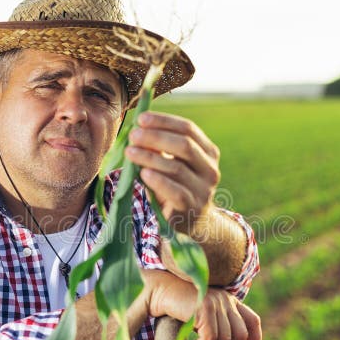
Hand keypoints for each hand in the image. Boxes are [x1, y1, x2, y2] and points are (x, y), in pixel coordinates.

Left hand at [125, 112, 220, 234]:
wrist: (193, 220)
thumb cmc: (177, 185)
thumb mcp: (173, 163)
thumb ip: (161, 148)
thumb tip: (138, 130)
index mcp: (208, 152)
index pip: (189, 129)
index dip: (164, 121)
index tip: (141, 119)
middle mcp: (210, 169)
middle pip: (184, 145)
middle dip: (155, 137)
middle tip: (133, 135)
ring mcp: (203, 190)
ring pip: (176, 167)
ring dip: (149, 157)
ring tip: (130, 152)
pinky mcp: (191, 208)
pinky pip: (174, 191)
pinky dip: (157, 180)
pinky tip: (143, 173)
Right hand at [142, 270, 261, 339]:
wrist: (157, 288)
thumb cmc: (174, 303)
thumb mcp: (199, 316)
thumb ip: (213, 326)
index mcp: (228, 300)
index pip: (252, 321)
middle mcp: (226, 300)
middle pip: (240, 335)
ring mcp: (216, 303)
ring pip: (225, 339)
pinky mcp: (205, 308)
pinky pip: (210, 338)